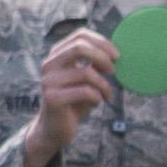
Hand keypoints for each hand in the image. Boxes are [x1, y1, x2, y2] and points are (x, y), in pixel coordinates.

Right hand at [26, 25, 113, 166]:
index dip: (101, 42)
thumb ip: (93, 64)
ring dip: (104, 85)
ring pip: (86, 72)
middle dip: (103, 57)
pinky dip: (98, 97)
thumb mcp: (84, 80)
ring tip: (108, 94)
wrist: (54, 130)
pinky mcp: (53, 98)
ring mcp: (49, 81)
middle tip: (114, 70)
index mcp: (56, 55)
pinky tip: (98, 103)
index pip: (80, 35)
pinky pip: (85, 91)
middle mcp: (49, 65)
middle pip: (80, 47)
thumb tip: (115, 52)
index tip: (116, 55)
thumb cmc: (73, 102)